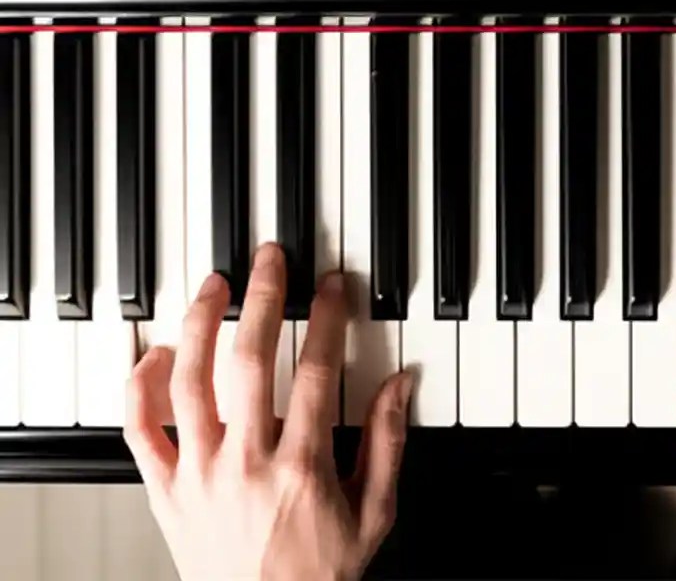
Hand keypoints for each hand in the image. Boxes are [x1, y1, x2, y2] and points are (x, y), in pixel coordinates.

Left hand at [124, 243, 413, 580]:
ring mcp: (200, 473)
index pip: (319, 372)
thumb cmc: (317, 574)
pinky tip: (158, 353)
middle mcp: (247, 462)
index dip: (328, 319)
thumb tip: (401, 387)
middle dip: (264, 298)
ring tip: (213, 286)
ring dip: (200, 324)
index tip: (331, 287)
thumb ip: (389, 445)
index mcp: (303, 466)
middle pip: (251, 360)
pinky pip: (139, 429)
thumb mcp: (374, 513)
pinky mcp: (165, 488)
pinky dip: (141, 385)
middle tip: (270, 260)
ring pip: (190, 382)